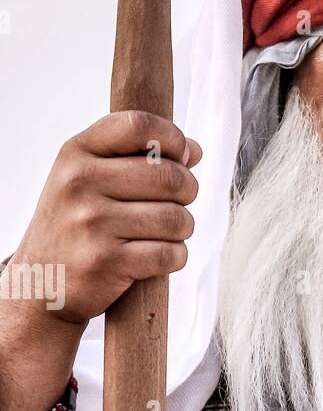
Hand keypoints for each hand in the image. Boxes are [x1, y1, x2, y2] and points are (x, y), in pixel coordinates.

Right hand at [12, 110, 202, 328]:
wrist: (41, 284)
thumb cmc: (76, 226)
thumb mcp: (89, 180)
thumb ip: (137, 158)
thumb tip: (193, 149)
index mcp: (76, 154)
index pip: (137, 126)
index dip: (172, 137)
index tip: (182, 156)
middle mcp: (79, 183)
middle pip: (170, 176)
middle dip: (188, 191)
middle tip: (178, 203)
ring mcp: (91, 223)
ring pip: (176, 218)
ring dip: (183, 228)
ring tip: (167, 232)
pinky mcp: (106, 261)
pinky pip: (169, 253)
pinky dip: (176, 257)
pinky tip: (160, 256)